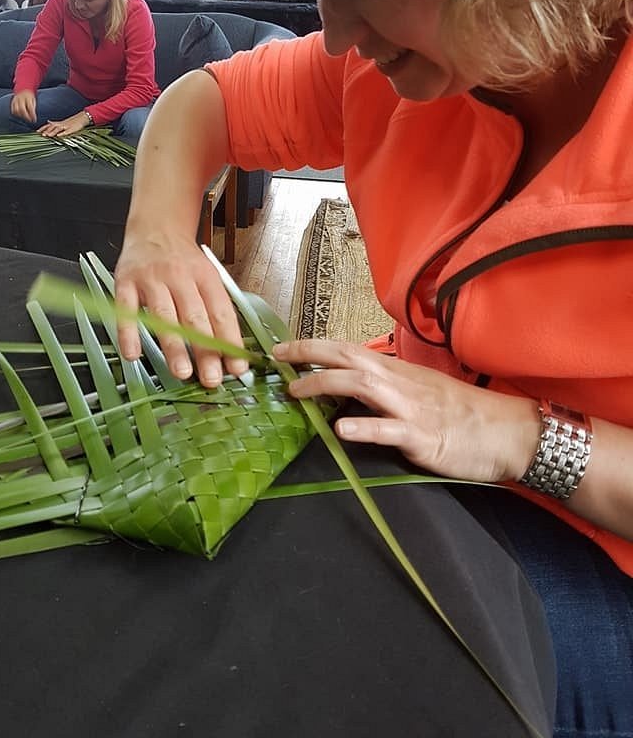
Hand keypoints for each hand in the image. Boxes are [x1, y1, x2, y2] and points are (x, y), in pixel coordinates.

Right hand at [11, 89, 36, 122]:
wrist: (23, 89)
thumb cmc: (30, 96)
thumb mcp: (33, 100)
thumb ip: (33, 107)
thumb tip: (32, 116)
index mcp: (27, 97)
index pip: (30, 107)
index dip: (32, 115)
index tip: (34, 119)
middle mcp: (20, 98)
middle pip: (22, 109)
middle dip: (26, 116)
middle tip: (30, 120)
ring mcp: (15, 100)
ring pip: (16, 110)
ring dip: (21, 116)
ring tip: (26, 118)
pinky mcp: (12, 102)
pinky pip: (13, 110)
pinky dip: (16, 114)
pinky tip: (20, 115)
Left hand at [37, 111, 89, 137]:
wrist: (82, 118)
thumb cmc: (73, 121)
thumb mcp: (63, 122)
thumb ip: (55, 122)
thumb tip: (48, 122)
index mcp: (59, 123)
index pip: (49, 125)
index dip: (43, 128)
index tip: (37, 131)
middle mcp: (61, 124)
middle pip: (53, 127)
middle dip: (47, 131)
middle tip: (42, 134)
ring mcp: (67, 126)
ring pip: (58, 129)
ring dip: (53, 132)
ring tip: (48, 135)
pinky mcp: (72, 129)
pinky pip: (67, 131)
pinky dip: (62, 133)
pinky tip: (59, 136)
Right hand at [114, 232, 247, 386]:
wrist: (156, 228)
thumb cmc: (184, 260)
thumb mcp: (208, 276)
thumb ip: (216, 311)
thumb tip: (232, 352)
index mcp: (206, 277)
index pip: (221, 313)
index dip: (230, 342)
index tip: (237, 368)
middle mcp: (180, 277)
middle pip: (195, 318)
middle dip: (205, 351)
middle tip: (211, 378)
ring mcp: (152, 279)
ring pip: (164, 316)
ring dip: (174, 347)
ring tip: (182, 372)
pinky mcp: (126, 282)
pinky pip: (127, 310)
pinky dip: (129, 333)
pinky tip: (133, 355)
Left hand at [274, 339, 540, 482]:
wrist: (507, 432)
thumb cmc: (463, 413)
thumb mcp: (420, 392)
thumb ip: (387, 389)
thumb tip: (349, 391)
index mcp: (397, 372)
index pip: (348, 350)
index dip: (313, 346)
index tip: (282, 349)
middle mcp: (399, 382)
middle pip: (347, 357)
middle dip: (309, 354)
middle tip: (276, 358)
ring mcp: (409, 408)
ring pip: (361, 386)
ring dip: (324, 384)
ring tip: (296, 393)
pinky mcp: (421, 436)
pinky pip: (387, 430)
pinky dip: (363, 427)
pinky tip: (340, 429)